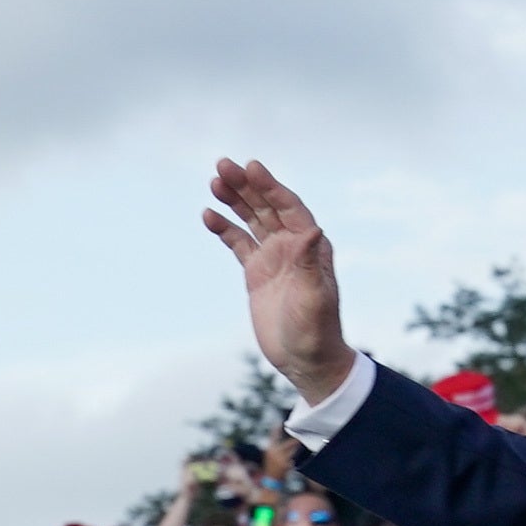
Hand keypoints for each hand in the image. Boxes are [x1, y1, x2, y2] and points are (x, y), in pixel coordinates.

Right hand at [202, 158, 358, 404]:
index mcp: (310, 246)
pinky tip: (209, 214)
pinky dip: (224, 228)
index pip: (288, 207)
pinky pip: (238, 243)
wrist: (305, 359)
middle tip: (223, 165)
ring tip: (214, 181)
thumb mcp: (314, 297)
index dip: (270, 186)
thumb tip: (313, 230)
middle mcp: (292, 245)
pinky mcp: (256, 273)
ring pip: (251, 220)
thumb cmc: (316, 330)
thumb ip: (311, 263)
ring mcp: (273, 257)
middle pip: (266, 206)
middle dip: (246, 185)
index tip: (251, 167)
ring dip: (234, 200)